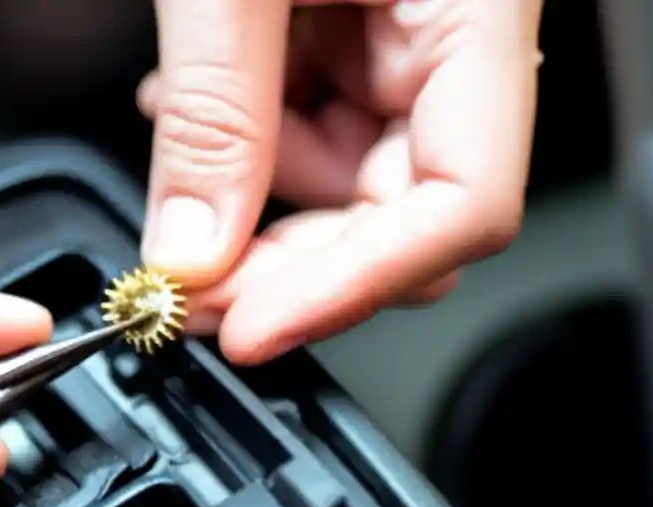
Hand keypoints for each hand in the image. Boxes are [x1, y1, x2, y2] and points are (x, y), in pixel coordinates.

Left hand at [138, 0, 543, 362]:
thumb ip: (215, 112)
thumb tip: (194, 251)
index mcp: (478, 14)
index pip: (463, 204)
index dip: (353, 287)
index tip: (252, 329)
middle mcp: (461, 43)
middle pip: (399, 215)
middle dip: (280, 258)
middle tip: (184, 281)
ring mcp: (410, 44)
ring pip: (345, 186)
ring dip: (250, 192)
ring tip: (175, 124)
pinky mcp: (361, 36)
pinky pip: (315, 132)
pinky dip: (247, 142)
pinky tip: (192, 101)